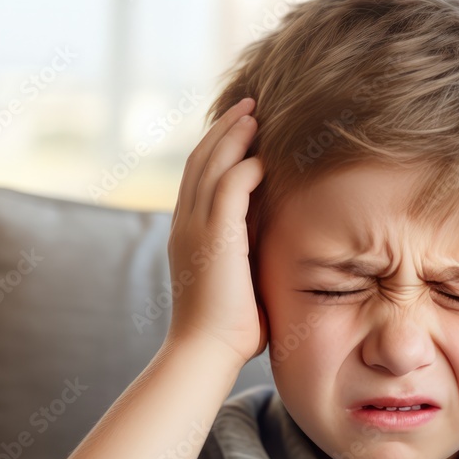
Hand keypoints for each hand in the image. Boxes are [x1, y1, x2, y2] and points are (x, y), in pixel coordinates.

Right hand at [165, 96, 267, 367]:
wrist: (205, 352)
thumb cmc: (229, 330)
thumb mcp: (239, 282)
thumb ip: (248, 258)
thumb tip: (272, 251)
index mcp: (189, 233)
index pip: (199, 177)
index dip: (218, 148)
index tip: (241, 131)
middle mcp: (186, 224)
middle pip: (201, 160)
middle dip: (225, 129)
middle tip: (248, 106)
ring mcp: (195, 229)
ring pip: (211, 165)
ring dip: (234, 136)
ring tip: (254, 114)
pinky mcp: (213, 238)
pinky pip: (228, 188)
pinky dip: (245, 167)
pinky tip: (263, 156)